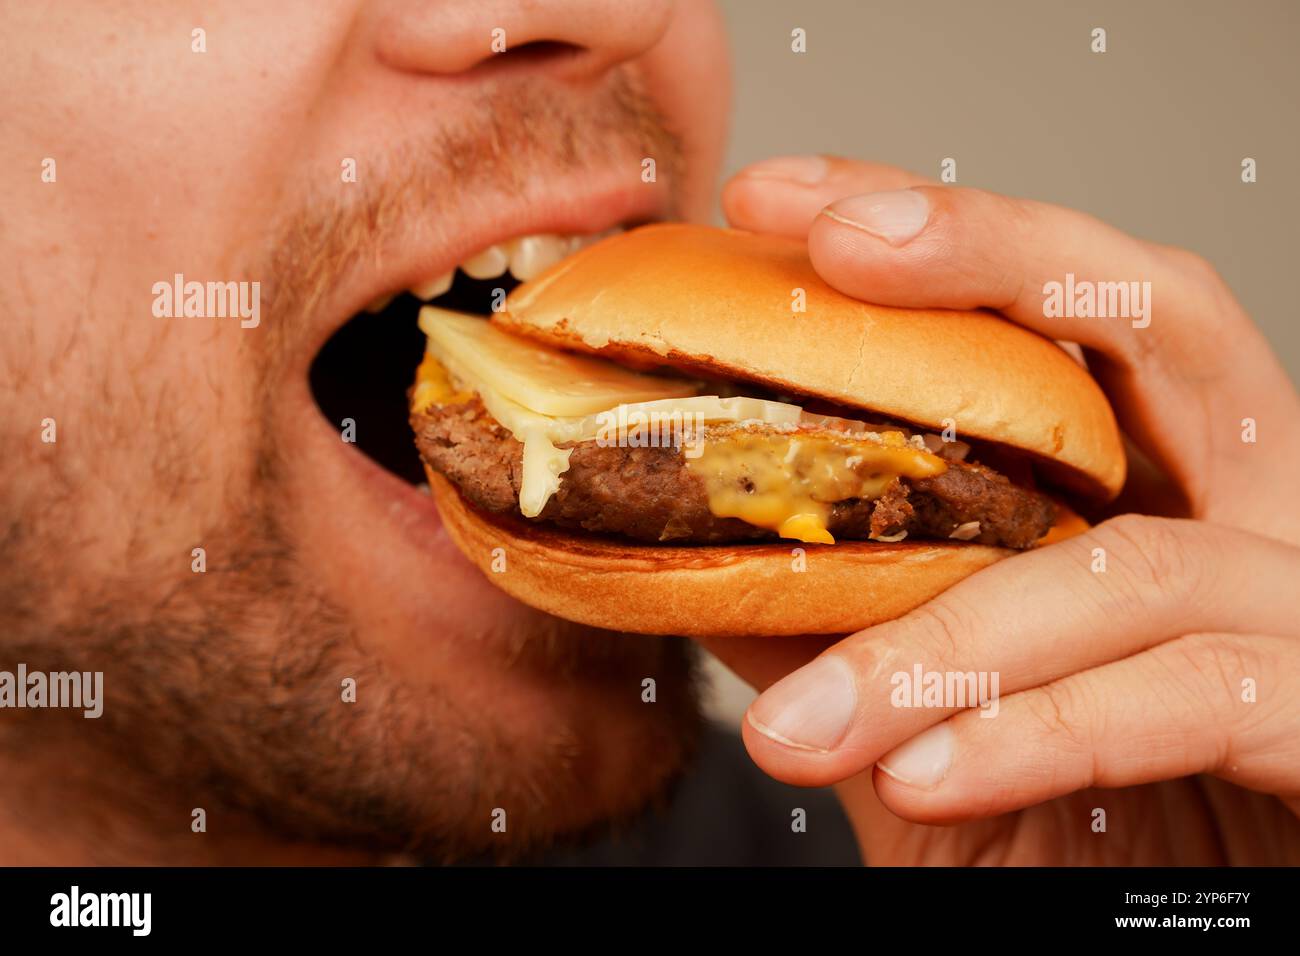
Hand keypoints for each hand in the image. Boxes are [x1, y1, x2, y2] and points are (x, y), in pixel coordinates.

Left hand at [700, 155, 1299, 864]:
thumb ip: (847, 632)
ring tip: (803, 726)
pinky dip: (1041, 731)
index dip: (938, 237)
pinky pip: (1194, 694)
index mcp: (1155, 486)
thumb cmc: (1083, 834)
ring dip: (943, 638)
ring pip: (1134, 561)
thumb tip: (705, 554)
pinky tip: (923, 777)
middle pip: (1156, 318)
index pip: (1062, 310)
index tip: (780, 202)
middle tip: (834, 246)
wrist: (1188, 944)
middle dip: (994, 260)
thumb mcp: (939, 720)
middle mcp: (1246, 513)